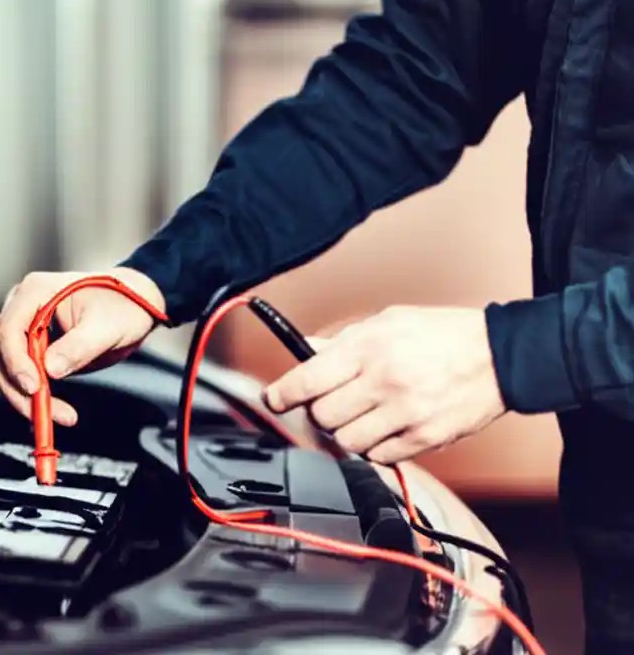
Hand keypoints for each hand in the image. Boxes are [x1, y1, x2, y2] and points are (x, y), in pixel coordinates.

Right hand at [0, 267, 164, 425]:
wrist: (134, 307)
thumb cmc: (123, 306)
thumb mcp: (107, 326)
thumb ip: (79, 346)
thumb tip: (50, 371)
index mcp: (34, 292)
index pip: (9, 330)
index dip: (16, 362)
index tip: (34, 388)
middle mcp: (22, 308)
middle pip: (2, 354)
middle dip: (20, 387)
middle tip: (46, 413)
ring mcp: (24, 328)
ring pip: (6, 370)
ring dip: (26, 398)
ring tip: (62, 415)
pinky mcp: (32, 349)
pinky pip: (21, 376)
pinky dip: (34, 397)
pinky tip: (57, 410)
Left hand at [263, 305, 506, 463]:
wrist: (501, 356)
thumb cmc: (444, 335)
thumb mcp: (388, 321)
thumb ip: (344, 341)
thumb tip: (307, 352)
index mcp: (369, 347)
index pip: (308, 380)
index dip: (283, 394)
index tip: (276, 399)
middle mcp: (384, 381)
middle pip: (323, 416)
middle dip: (321, 411)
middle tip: (333, 402)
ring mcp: (405, 413)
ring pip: (347, 441)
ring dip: (347, 431)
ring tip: (363, 415)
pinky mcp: (424, 438)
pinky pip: (378, 456)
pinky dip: (375, 446)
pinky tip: (386, 427)